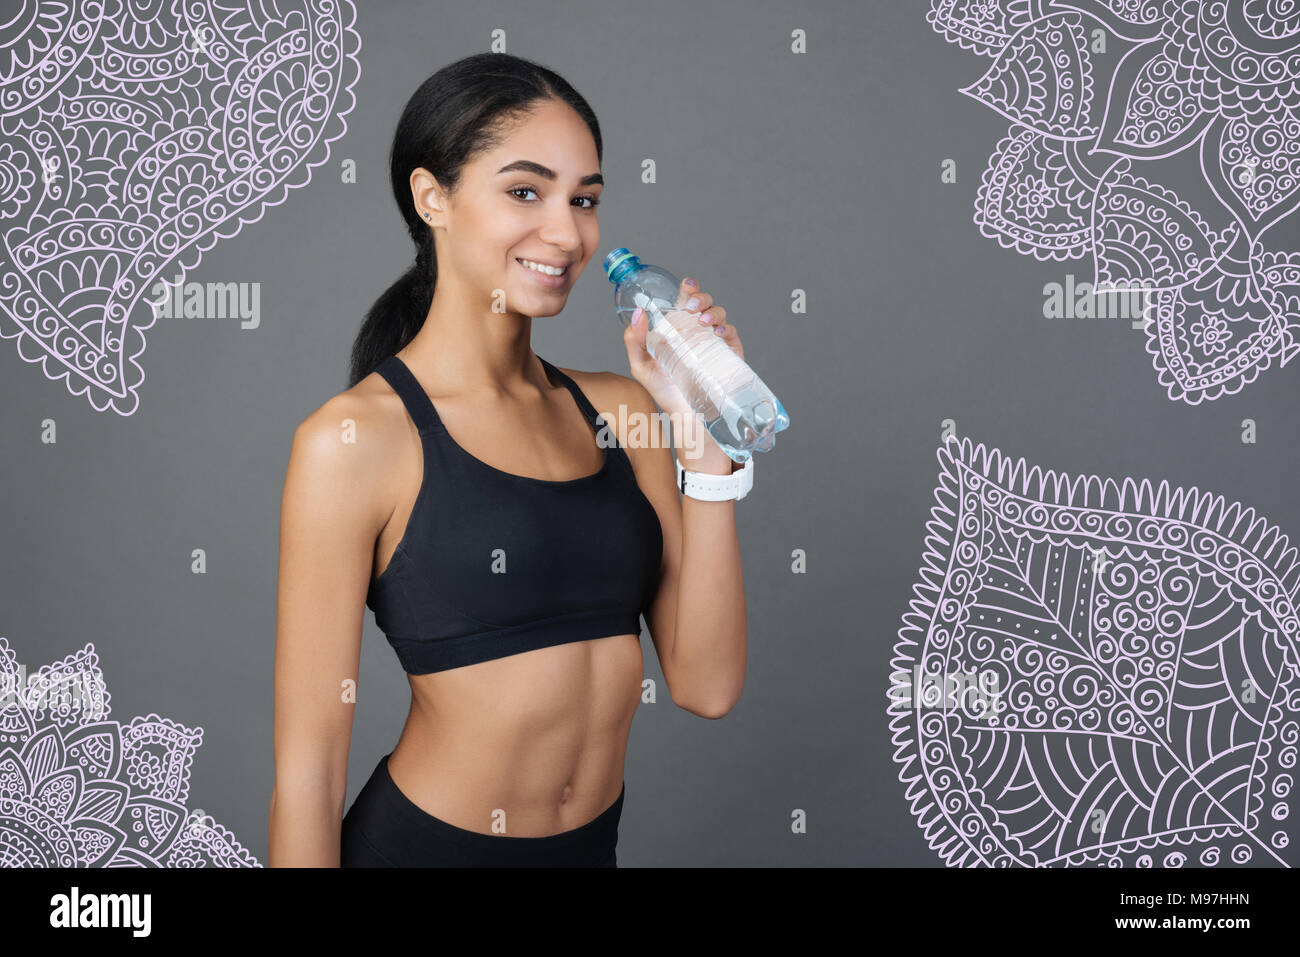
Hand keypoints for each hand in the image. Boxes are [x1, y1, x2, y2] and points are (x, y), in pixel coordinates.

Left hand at [621, 276, 744, 420]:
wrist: (686, 415)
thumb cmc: (665, 391)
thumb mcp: (642, 366)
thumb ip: (634, 341)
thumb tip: (638, 313)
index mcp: (678, 328)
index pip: (685, 300)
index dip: (689, 288)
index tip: (686, 286)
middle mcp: (697, 331)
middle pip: (704, 302)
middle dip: (700, 297)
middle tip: (691, 307)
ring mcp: (714, 341)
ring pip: (719, 314)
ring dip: (712, 312)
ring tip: (702, 321)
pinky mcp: (730, 353)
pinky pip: (731, 334)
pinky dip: (725, 328)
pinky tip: (717, 333)